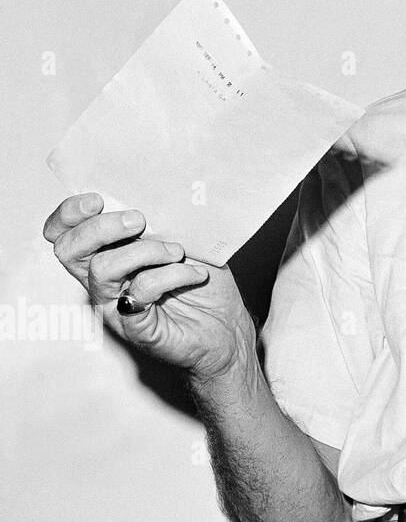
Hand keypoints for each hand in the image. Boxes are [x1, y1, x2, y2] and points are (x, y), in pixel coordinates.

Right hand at [42, 193, 253, 378]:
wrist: (226, 325)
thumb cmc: (201, 279)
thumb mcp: (184, 238)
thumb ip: (163, 220)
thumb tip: (156, 194)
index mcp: (108, 253)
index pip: (63, 233)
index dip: (68, 214)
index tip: (96, 199)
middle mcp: (103, 280)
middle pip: (68, 249)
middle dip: (100, 227)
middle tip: (139, 221)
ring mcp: (114, 305)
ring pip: (102, 269)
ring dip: (145, 250)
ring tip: (177, 251)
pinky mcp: (135, 326)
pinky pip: (140, 292)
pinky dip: (172, 275)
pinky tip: (195, 274)